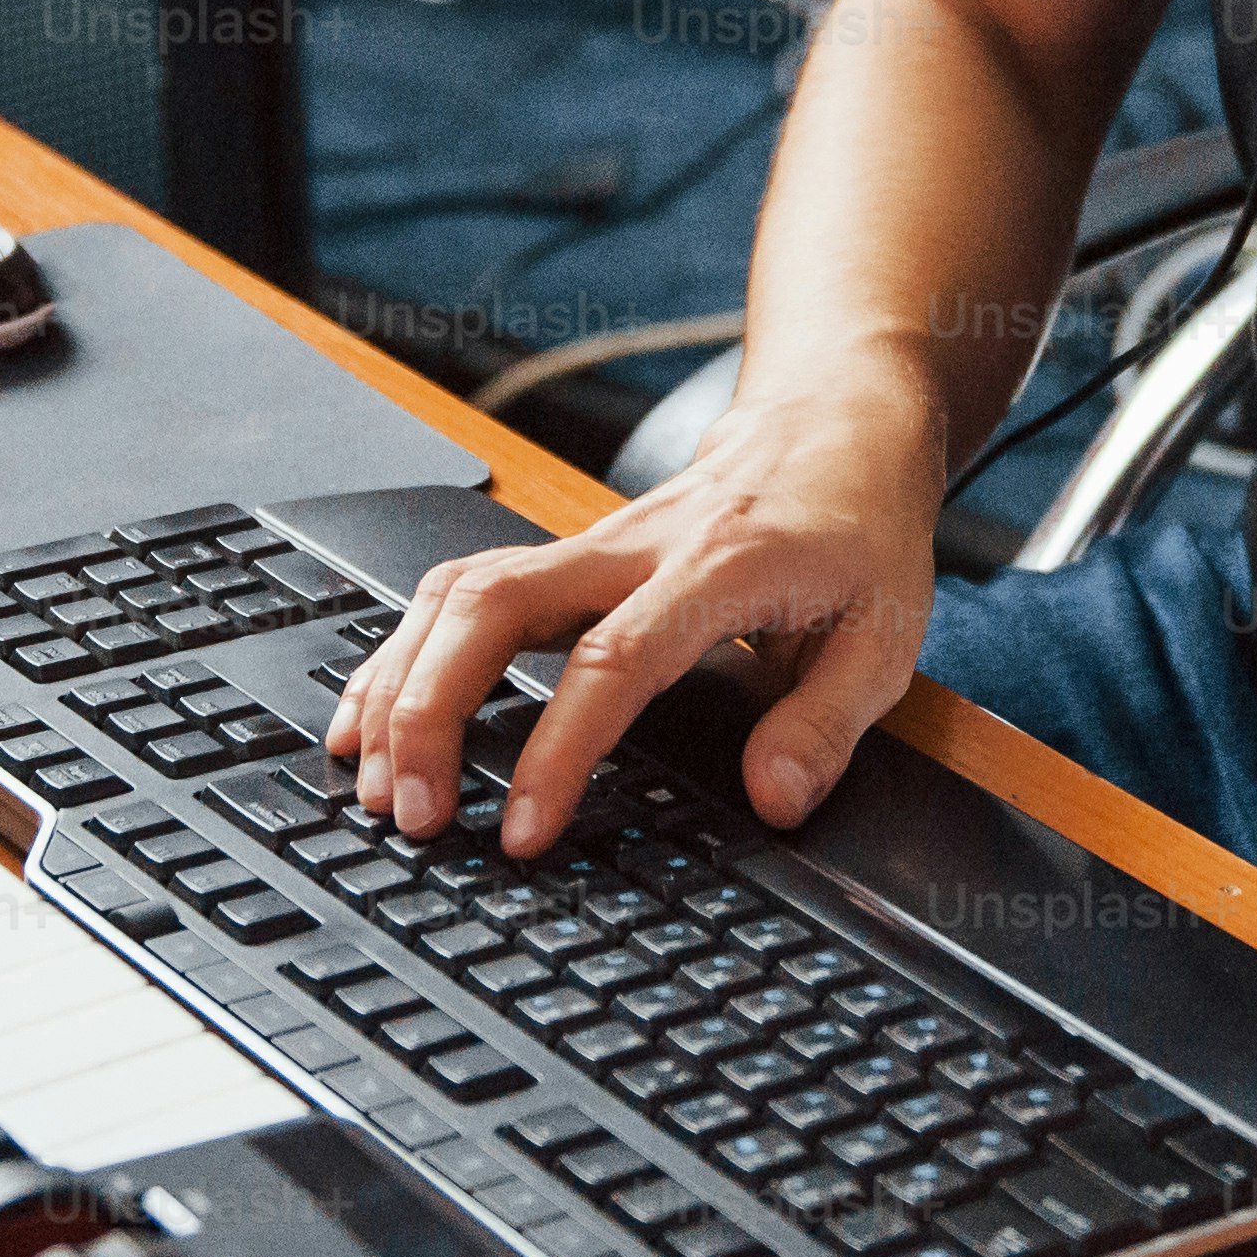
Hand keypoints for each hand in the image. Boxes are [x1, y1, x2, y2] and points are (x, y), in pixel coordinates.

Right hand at [320, 378, 942, 852]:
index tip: (522, 827)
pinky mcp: (562, 557)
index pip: (615, 658)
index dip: (559, 747)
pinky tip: (370, 717)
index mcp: (718, 569)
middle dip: (431, 709)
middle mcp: (632, 548)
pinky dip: (403, 654)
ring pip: (457, 591)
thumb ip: (826, 724)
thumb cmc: (857, 533)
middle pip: (493, 606)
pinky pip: (458, 592)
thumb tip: (772, 800)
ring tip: (376, 782)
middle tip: (413, 811)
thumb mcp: (886, 635)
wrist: (834, 429)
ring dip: (402, 683)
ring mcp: (587, 545)